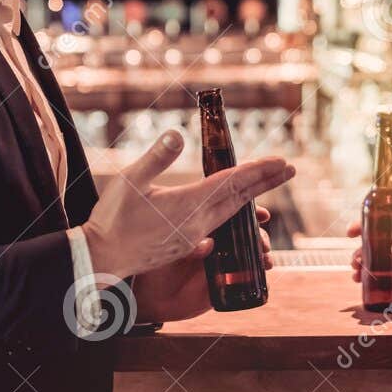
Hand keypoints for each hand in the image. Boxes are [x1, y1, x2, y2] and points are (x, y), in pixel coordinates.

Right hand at [83, 129, 292, 280]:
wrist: (103, 258)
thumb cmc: (113, 218)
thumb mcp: (130, 180)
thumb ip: (156, 157)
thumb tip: (177, 134)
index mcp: (188, 204)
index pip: (232, 183)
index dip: (258, 171)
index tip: (281, 161)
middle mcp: (198, 223)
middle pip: (240, 199)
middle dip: (266, 182)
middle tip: (289, 168)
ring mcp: (194, 237)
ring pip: (231, 213)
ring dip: (252, 197)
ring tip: (267, 185)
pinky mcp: (187, 246)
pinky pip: (219, 225)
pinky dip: (233, 212)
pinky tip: (235, 209)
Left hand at [134, 206, 272, 321]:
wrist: (149, 298)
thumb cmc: (153, 266)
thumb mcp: (168, 251)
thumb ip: (187, 246)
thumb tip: (207, 244)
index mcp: (203, 227)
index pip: (230, 212)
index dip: (249, 212)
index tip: (263, 214)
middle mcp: (216, 242)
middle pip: (245, 231)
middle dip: (259, 233)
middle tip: (262, 241)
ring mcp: (222, 262)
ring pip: (250, 251)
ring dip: (262, 250)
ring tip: (265, 255)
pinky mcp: (224, 282)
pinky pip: (248, 275)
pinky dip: (260, 270)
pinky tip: (265, 268)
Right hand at [346, 215, 391, 289]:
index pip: (382, 221)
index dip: (363, 224)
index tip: (349, 233)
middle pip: (376, 245)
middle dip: (361, 254)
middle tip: (355, 266)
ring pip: (381, 263)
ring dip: (367, 269)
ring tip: (357, 278)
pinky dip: (381, 284)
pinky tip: (372, 290)